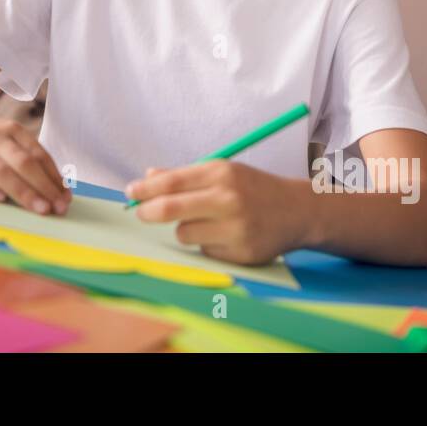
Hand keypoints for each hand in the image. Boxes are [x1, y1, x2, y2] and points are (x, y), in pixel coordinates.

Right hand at [0, 114, 70, 215]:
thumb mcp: (6, 137)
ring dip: (22, 191)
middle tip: (58, 208)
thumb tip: (57, 188)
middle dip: (43, 187)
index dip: (54, 177)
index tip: (66, 198)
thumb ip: (28, 157)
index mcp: (10, 129)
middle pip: (22, 163)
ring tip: (40, 209)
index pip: (37, 154)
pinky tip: (1, 200)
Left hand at [125, 160, 316, 264]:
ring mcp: (235, 228)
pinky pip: (204, 251)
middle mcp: (228, 199)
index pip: (171, 182)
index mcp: (221, 173)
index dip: (144, 189)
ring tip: (206, 221)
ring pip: (184, 233)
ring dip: (185, 229)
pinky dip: (207, 244)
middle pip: (171, 208)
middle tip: (140, 212)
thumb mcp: (222, 172)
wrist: (296, 211)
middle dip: (148, 211)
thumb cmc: (252, 188)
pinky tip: (226, 236)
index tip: (130, 192)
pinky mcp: (241, 253)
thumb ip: (184, 175)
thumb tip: (147, 177)